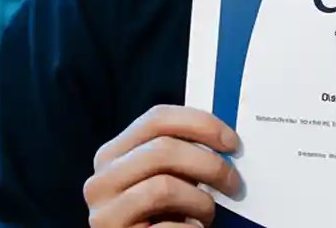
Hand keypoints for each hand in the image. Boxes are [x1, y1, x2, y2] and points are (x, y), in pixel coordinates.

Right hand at [84, 104, 242, 227]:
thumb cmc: (158, 220)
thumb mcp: (163, 181)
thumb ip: (178, 158)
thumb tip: (224, 140)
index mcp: (111, 155)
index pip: (156, 119)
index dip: (200, 124)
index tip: (232, 143)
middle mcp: (101, 181)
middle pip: (163, 150)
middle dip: (210, 164)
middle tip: (235, 184)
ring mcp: (105, 213)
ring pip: (165, 187)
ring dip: (201, 202)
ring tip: (207, 216)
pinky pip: (168, 227)